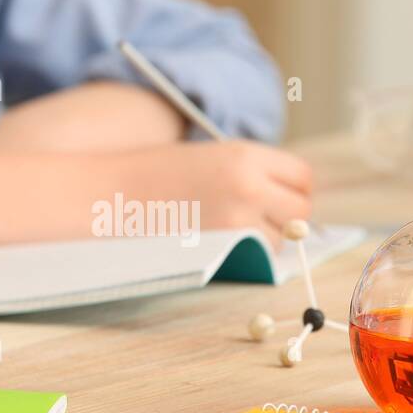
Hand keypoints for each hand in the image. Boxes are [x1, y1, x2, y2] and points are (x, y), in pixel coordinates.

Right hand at [124, 140, 312, 248]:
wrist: (110, 195)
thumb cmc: (154, 174)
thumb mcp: (211, 156)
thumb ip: (251, 172)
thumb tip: (287, 198)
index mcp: (245, 156)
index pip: (302, 176)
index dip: (294, 188)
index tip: (281, 196)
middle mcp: (250, 187)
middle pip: (301, 210)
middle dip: (288, 217)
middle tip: (263, 217)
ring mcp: (238, 222)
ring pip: (282, 239)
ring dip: (267, 238)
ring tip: (231, 228)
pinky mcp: (223, 248)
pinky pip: (257, 257)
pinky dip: (248, 254)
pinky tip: (222, 242)